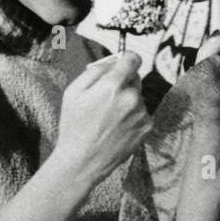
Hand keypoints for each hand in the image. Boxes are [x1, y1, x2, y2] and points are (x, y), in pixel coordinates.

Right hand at [51, 51, 152, 188]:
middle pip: (135, 78)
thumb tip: (111, 62)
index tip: (122, 65)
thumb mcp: (73, 92)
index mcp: (113, 85)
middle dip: (123, 84)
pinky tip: (117, 128)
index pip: (133, 59)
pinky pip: (142, 113)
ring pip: (138, 97)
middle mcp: (132, 97)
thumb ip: (94, 71)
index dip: (126, 60)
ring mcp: (142, 113)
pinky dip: (133, 117)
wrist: (83, 161)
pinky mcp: (147, 127)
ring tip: (109, 119)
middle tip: (106, 100)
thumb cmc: (74, 126)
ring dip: (128, 102)